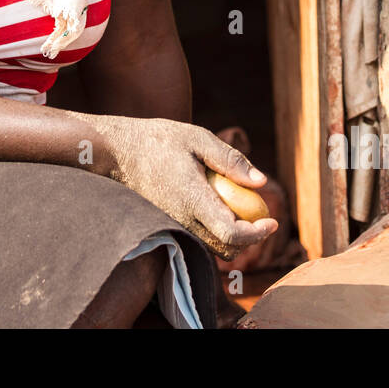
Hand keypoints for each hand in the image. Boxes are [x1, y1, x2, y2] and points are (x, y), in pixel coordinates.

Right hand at [68, 112, 278, 259]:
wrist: (115, 152)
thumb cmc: (157, 140)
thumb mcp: (196, 138)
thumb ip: (230, 160)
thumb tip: (260, 181)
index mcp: (192, 198)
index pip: (231, 233)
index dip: (257, 234)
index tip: (273, 222)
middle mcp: (182, 219)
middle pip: (226, 250)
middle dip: (249, 238)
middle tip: (260, 215)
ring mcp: (172, 225)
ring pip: (212, 248)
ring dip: (232, 236)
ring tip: (237, 207)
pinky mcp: (167, 225)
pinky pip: (198, 238)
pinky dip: (215, 230)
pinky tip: (215, 204)